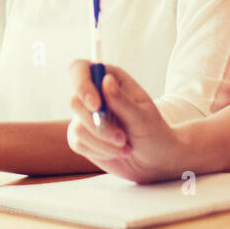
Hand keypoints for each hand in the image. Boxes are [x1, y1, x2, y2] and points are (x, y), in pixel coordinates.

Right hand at [67, 60, 185, 183]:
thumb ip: (122, 101)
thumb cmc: (153, 132)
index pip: (80, 69)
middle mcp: (93, 95)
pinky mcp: (81, 137)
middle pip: (75, 101)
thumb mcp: (143, 117)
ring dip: (103, 142)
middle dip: (98, 125)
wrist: (154, 159)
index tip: (96, 106)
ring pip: (77, 127)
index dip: (82, 84)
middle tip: (121, 138)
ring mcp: (85, 116)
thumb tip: (106, 79)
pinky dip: (100, 151)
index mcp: (109, 79)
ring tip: (125, 146)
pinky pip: (79, 143)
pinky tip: (116, 152)